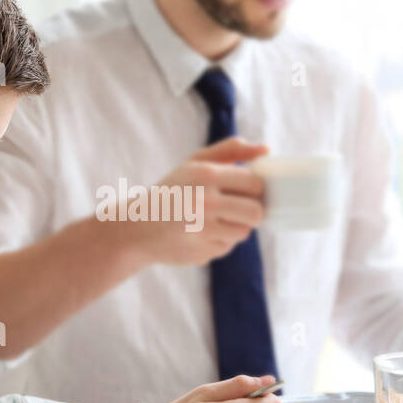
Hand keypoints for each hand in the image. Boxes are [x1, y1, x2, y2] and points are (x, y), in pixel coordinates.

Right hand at [127, 137, 268, 266]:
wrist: (136, 228)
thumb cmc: (172, 191)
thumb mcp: (194, 163)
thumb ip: (230, 151)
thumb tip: (266, 150)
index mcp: (205, 175)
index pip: (255, 184)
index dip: (255, 188)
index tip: (246, 189)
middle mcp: (204, 202)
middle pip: (256, 212)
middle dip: (252, 210)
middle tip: (238, 206)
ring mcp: (202, 231)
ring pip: (244, 232)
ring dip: (236, 226)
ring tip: (216, 219)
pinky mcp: (201, 253)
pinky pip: (227, 246)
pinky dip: (220, 241)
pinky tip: (202, 234)